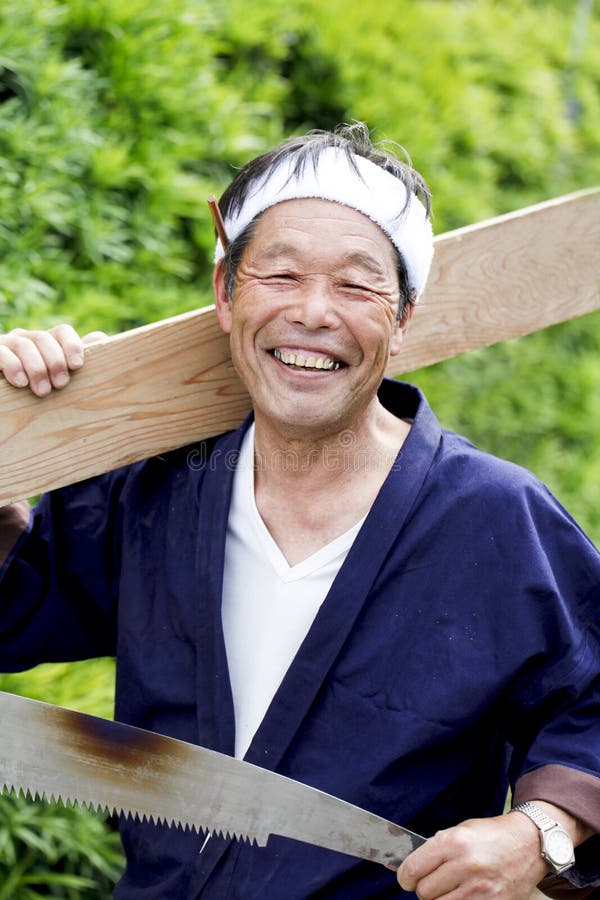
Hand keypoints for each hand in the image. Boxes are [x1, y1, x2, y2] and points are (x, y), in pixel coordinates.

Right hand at [0, 325, 105, 396]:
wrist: (6, 406)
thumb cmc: (37, 390)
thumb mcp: (59, 377)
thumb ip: (76, 359)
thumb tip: (100, 337)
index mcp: (47, 343)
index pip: (62, 332)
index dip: (72, 345)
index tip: (77, 366)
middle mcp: (27, 339)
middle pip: (44, 339)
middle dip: (55, 361)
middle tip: (61, 385)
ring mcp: (7, 344)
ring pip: (24, 344)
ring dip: (36, 368)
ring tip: (43, 392)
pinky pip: (1, 352)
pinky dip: (12, 365)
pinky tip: (21, 382)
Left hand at [397, 813, 547, 898]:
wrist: (529, 844)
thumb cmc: (491, 836)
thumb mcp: (460, 831)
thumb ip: (434, 848)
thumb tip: (405, 868)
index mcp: (454, 843)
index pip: (413, 869)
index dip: (405, 877)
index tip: (407, 879)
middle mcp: (466, 866)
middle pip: (424, 893)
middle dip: (424, 888)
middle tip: (434, 882)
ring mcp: (481, 889)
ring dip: (441, 899)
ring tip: (451, 888)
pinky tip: (465, 895)